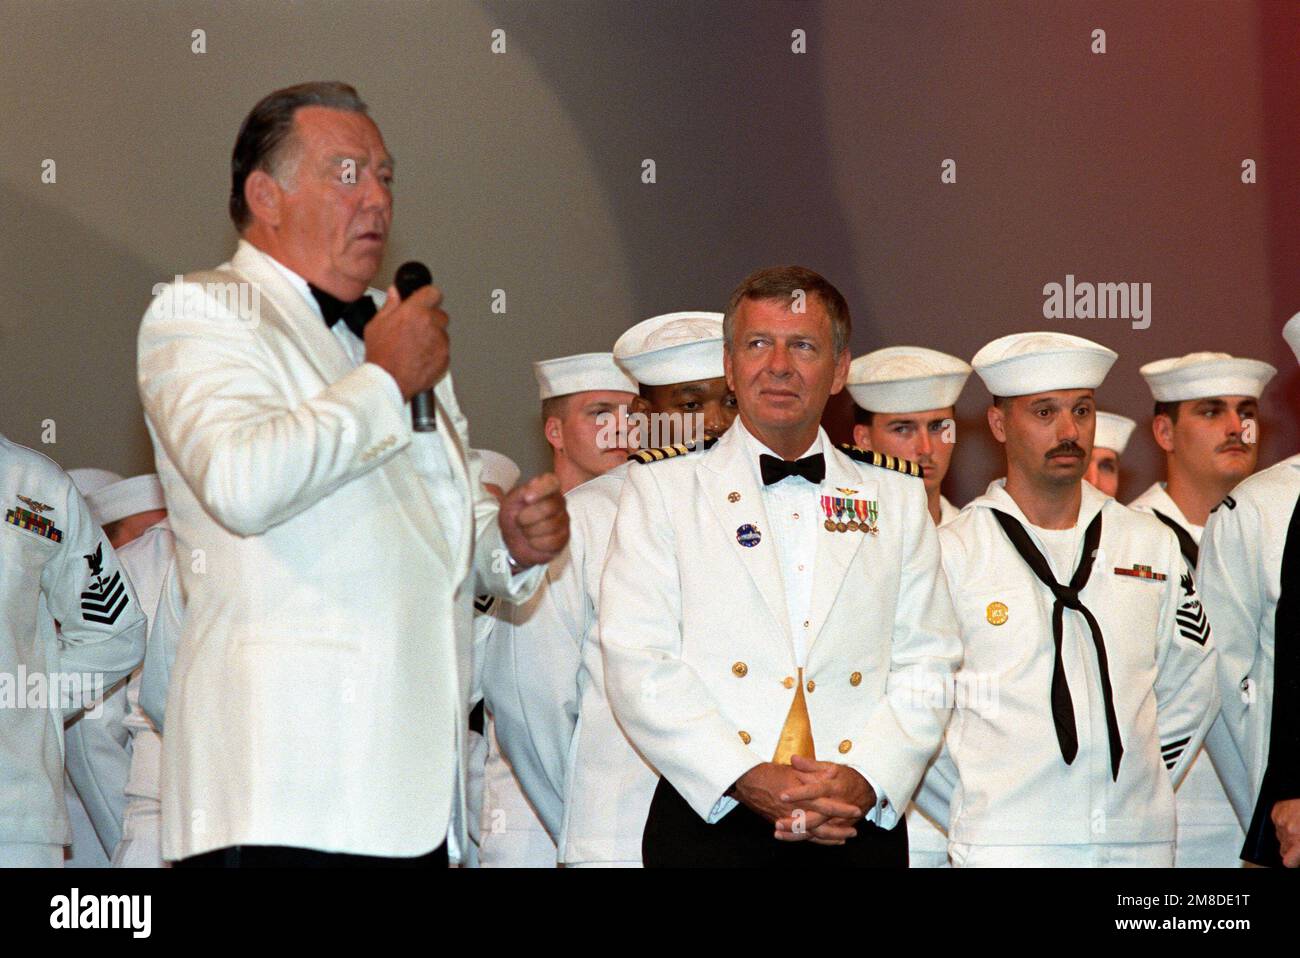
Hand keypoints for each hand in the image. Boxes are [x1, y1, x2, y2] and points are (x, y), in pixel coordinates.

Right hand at [364, 284, 449, 400]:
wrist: (389, 381)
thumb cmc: (381, 356)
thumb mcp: (376, 324)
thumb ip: (390, 305)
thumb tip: (395, 293)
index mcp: (415, 311)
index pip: (432, 292)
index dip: (428, 296)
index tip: (425, 300)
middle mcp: (431, 324)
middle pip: (439, 314)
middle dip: (430, 319)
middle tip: (415, 330)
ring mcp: (440, 342)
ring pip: (442, 333)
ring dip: (433, 337)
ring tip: (414, 347)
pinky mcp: (445, 358)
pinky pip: (443, 350)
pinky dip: (435, 353)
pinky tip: (419, 357)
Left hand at [498, 473, 568, 568]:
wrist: (513, 538)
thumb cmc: (514, 516)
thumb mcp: (511, 501)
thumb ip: (521, 492)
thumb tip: (530, 489)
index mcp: (547, 487)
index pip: (552, 482)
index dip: (540, 490)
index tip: (526, 498)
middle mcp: (559, 501)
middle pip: (549, 507)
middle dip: (528, 517)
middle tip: (520, 520)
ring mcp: (564, 519)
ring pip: (550, 526)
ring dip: (530, 531)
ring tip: (526, 530)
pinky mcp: (563, 537)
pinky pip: (552, 541)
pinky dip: (536, 543)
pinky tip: (532, 540)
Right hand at [732, 761, 865, 845]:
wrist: (747, 782)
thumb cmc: (769, 773)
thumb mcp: (794, 770)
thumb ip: (814, 773)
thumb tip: (832, 774)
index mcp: (801, 796)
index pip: (827, 804)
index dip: (842, 808)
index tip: (856, 810)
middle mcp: (795, 811)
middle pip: (822, 825)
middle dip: (839, 829)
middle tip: (854, 831)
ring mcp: (788, 820)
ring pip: (812, 834)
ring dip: (829, 837)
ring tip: (844, 838)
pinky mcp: (782, 825)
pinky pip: (801, 836)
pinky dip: (814, 840)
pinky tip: (824, 841)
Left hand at [773, 756, 873, 845]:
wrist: (868, 790)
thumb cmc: (846, 777)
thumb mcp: (830, 767)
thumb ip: (810, 764)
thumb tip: (793, 758)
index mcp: (833, 787)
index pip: (814, 791)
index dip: (799, 794)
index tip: (782, 795)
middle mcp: (836, 806)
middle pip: (815, 817)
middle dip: (796, 822)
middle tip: (777, 822)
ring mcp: (838, 820)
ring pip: (816, 831)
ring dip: (797, 834)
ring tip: (779, 833)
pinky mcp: (838, 828)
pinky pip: (821, 838)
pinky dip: (806, 839)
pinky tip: (790, 838)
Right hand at [1272, 798, 1299, 866]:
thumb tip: (1295, 854)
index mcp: (1298, 841)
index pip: (1288, 860)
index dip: (1291, 861)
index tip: (1293, 860)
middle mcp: (1289, 832)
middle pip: (1284, 848)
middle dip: (1291, 846)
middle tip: (1299, 838)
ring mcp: (1280, 821)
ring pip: (1280, 836)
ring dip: (1287, 834)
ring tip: (1298, 825)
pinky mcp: (1276, 811)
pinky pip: (1276, 823)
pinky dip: (1283, 822)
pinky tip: (1292, 818)